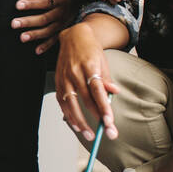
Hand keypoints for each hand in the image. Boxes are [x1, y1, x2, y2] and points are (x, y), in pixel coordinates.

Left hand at [11, 0, 80, 54]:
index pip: (44, 1)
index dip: (31, 3)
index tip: (17, 4)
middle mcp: (62, 11)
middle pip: (44, 18)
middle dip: (28, 21)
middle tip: (13, 24)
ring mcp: (63, 22)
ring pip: (48, 30)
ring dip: (35, 35)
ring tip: (21, 38)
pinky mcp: (64, 29)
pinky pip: (56, 39)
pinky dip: (47, 46)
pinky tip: (36, 50)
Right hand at [55, 24, 119, 140]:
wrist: (73, 36)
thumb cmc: (91, 50)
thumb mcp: (103, 61)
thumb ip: (107, 78)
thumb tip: (115, 93)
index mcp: (89, 66)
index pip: (97, 91)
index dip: (103, 107)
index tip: (109, 121)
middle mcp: (75, 72)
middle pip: (85, 100)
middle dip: (95, 118)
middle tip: (104, 133)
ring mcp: (64, 77)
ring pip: (71, 104)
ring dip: (80, 121)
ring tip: (89, 134)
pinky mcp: (58, 81)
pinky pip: (62, 101)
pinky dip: (68, 114)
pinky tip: (74, 124)